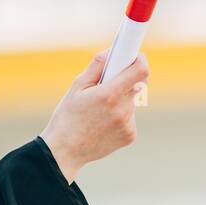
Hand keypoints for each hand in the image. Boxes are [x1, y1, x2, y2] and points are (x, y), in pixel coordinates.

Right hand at [40, 51, 147, 182]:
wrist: (65, 152)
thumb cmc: (67, 117)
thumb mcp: (76, 87)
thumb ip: (96, 67)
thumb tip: (111, 52)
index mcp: (110, 94)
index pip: (140, 70)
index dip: (139, 59)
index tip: (134, 56)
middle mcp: (123, 110)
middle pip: (138, 84)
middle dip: (126, 79)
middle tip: (110, 81)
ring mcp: (128, 125)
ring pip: (132, 101)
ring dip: (122, 98)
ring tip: (100, 109)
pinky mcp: (130, 136)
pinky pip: (130, 117)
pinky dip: (120, 115)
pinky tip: (102, 123)